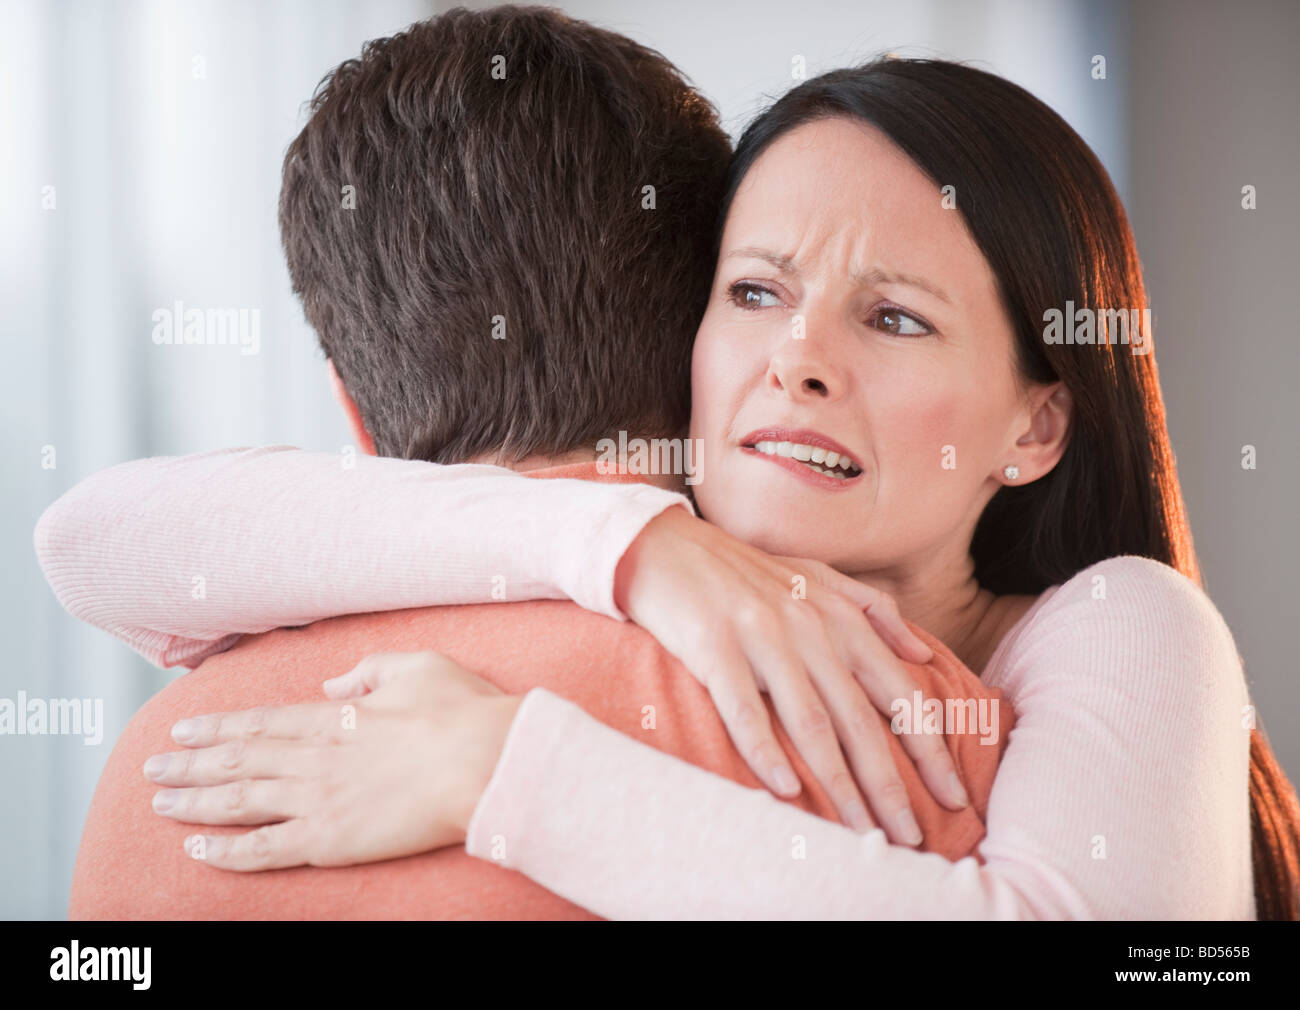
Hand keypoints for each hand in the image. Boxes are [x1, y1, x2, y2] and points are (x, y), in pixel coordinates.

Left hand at [143, 651, 520, 870]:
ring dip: (195, 804)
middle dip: (189, 765)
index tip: (182, 729)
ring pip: (240, 802)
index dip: (216, 726)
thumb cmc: (461, 712)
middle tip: (152, 769)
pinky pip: (266, 850)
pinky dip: (229, 852)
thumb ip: (369, 671)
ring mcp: (317, 800)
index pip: (258, 722)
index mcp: (334, 717)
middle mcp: (313, 758)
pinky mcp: (330, 841)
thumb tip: (333, 684)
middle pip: (236, 761)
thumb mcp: (416, 667)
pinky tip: (200, 852)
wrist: (485, 762)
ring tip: (160, 804)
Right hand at [613, 508, 968, 844]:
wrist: (664, 545)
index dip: (930, 748)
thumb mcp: (813, 578)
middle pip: (860, 721)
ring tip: (861, 835)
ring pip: (811, 723)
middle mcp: (808, 629)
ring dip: (840, 785)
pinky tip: (785, 791)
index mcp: (838, 618)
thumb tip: (921, 653)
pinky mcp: (713, 646)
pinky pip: (744, 709)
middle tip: (910, 838)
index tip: (954, 797)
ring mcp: (761, 637)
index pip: (898, 692)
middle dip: (890, 785)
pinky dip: (766, 751)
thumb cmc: (740, 571)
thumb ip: (872, 610)